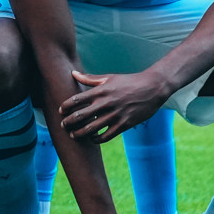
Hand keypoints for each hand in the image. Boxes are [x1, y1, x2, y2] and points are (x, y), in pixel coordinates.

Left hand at [58, 66, 172, 144]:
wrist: (152, 88)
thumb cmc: (128, 81)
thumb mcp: (109, 77)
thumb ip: (89, 78)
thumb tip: (73, 73)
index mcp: (101, 91)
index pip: (77, 100)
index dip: (66, 106)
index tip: (61, 110)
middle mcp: (106, 103)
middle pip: (81, 116)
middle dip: (69, 122)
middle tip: (63, 125)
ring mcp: (115, 115)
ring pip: (91, 128)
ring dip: (79, 133)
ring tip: (73, 135)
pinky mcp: (124, 124)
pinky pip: (106, 136)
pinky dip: (96, 139)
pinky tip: (92, 139)